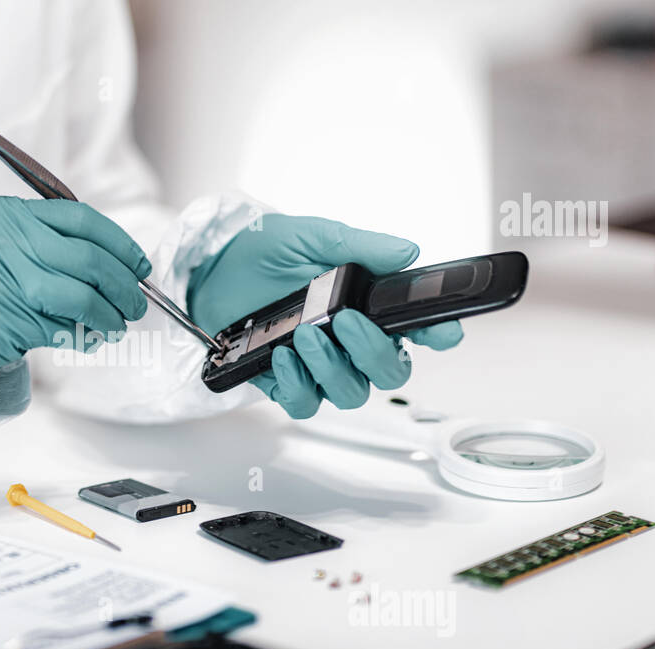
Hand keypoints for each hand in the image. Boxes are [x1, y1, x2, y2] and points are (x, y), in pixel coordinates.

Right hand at [0, 196, 150, 385]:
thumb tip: (117, 264)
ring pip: (82, 296)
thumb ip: (48, 245)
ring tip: (116, 325)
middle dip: (124, 284)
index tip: (138, 264)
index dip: (119, 243)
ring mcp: (6, 280)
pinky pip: (65, 328)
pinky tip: (89, 338)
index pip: (80, 219)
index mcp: (4, 214)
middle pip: (88, 258)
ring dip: (110, 315)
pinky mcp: (10, 320)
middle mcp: (5, 241)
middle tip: (137, 302)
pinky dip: (86, 336)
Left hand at [187, 214, 462, 417]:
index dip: (438, 333)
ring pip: (351, 393)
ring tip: (304, 334)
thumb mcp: (312, 238)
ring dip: (331, 367)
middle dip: (374, 352)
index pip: (419, 327)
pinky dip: (298, 385)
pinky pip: (305, 404)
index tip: (442, 332)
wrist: (212, 269)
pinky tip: (282, 356)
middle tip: (346, 321)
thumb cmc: (265, 252)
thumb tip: (405, 250)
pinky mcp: (285, 382)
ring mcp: (320, 365)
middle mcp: (351, 341)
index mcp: (369, 305)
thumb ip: (357, 246)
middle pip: (389, 372)